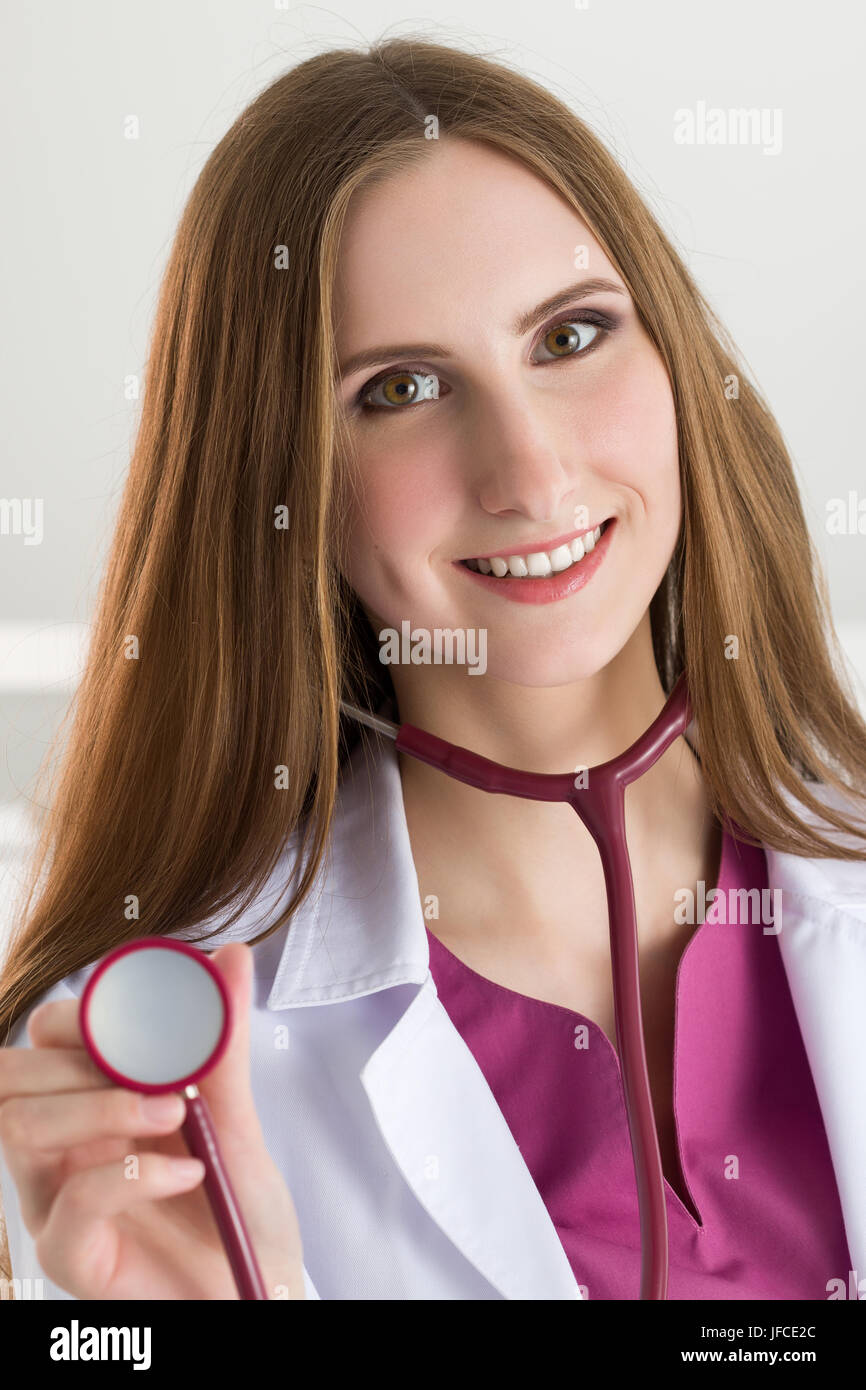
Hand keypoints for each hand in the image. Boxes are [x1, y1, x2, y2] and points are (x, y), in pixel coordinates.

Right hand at [0, 942, 304, 1298]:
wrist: (259, 1284)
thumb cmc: (236, 1203)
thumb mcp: (235, 1111)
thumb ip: (222, 1038)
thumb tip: (230, 954)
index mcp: (87, 1099)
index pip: (45, 1032)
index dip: (83, 1012)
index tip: (149, 1018)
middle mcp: (58, 1146)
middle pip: (12, 1075)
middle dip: (79, 1057)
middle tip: (156, 1070)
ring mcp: (55, 1199)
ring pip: (22, 1125)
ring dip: (102, 1104)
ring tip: (176, 1111)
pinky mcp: (70, 1254)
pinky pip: (71, 1200)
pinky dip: (134, 1173)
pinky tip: (189, 1170)